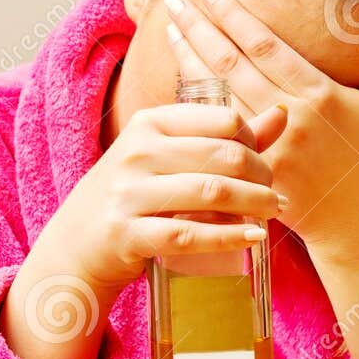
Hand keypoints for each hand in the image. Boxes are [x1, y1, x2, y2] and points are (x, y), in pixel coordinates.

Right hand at [3, 100, 286, 358]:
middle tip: (275, 195)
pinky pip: (189, 234)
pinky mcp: (127, 233)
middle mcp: (137, 152)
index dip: (255, 142)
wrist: (76, 244)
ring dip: (254, 204)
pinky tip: (253, 237)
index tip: (265, 164)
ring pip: (211, 192)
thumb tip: (282, 114)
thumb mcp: (169, 156)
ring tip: (273, 213)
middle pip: (223, 156)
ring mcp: (128, 193)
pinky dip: (228, 236)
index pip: (223, 120)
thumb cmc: (133, 194)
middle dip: (261, 176)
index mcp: (150, 123)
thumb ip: (223, 136)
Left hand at [164, 0, 358, 258]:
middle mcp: (290, 117)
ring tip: (170, 29)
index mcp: (319, 94)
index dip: (234, 16)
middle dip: (200, 29)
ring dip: (189, 61)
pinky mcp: (251, 170)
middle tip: (174, 1)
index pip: (265, 46)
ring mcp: (267, 147)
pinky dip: (193, 106)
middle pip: (232, 65)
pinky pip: (215, 132)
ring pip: (218, 96)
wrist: (356, 219)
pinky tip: (177, 80)